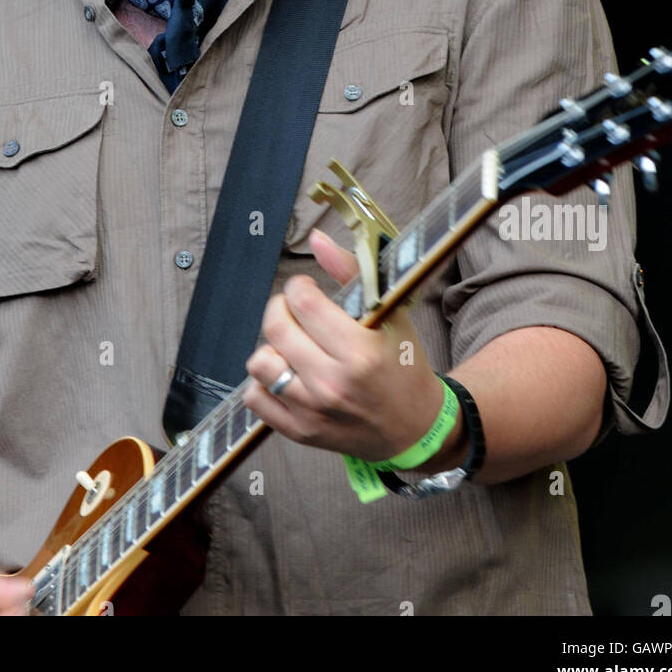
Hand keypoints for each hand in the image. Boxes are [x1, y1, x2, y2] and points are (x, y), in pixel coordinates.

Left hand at [243, 229, 445, 462]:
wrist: (416, 428)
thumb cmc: (405, 366)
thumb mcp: (391, 314)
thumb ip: (351, 272)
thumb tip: (317, 239)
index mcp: (359, 351)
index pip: (303, 302)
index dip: (299, 287)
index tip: (308, 289)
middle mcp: (332, 383)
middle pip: (276, 328)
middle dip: (281, 309)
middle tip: (296, 311)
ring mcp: (313, 411)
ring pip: (260, 363)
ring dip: (272, 347)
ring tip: (292, 346)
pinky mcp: (300, 432)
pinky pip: (255, 399)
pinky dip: (263, 383)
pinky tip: (287, 373)